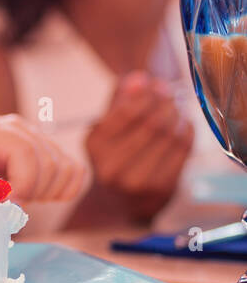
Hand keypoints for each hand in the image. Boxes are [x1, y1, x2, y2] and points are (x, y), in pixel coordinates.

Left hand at [0, 113, 85, 202]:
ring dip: (47, 193)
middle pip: (47, 163)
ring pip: (64, 169)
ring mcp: (37, 134)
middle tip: (13, 202)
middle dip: (33, 192)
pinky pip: (76, 171)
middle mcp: (16, 126)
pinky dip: (63, 190)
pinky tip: (40, 194)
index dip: (24, 185)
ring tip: (22, 196)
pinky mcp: (52, 147)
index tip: (12, 204)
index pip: (25, 153)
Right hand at [84, 72, 192, 220]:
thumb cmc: (113, 159)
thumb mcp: (105, 131)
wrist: (118, 205)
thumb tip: (138, 77)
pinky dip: (187, 132)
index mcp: (95, 146)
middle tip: (170, 93)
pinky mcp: (161, 188)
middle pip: (150, 123)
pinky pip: (181, 152)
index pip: (125, 112)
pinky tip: (184, 124)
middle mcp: (112, 165)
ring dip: (178, 116)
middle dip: (165, 103)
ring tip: (177, 108)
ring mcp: (138, 180)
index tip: (155, 83)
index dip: (145, 94)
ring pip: (169, 136)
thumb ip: (118, 102)